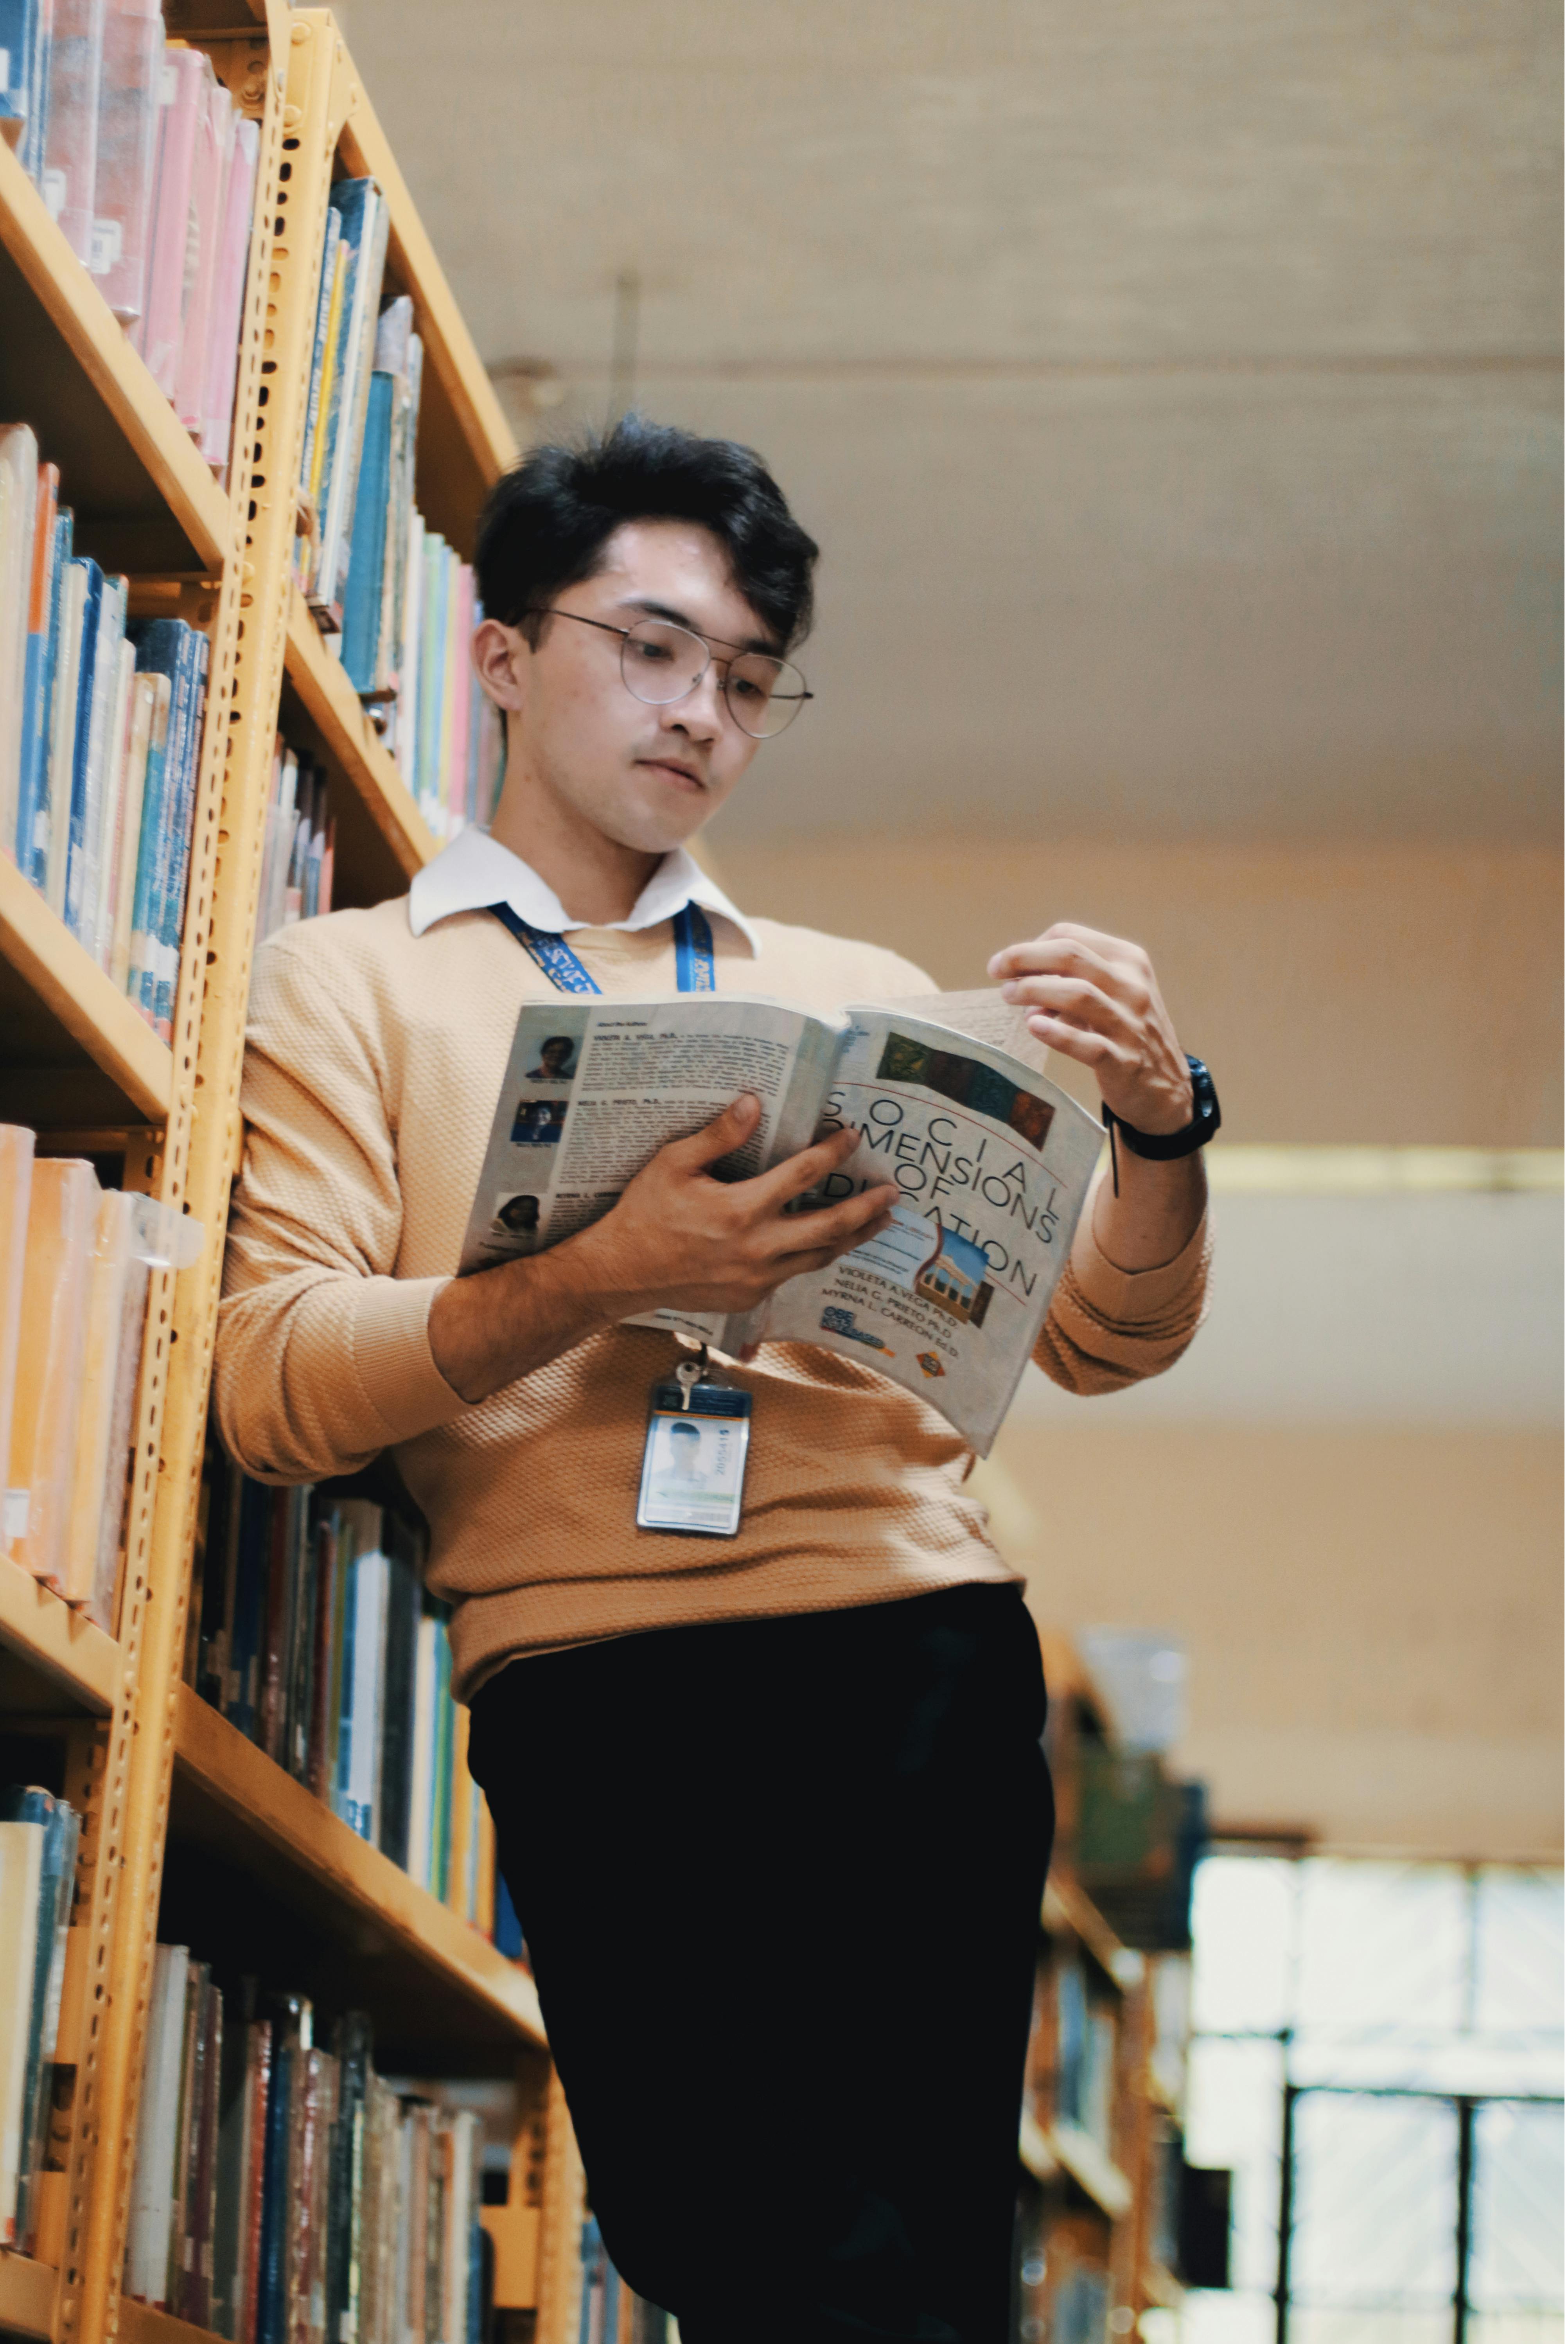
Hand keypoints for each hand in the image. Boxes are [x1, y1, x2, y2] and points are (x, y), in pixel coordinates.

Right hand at [574, 1093, 898, 1317]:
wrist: (621, 1273)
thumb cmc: (644, 1214)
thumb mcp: (673, 1164)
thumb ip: (718, 1135)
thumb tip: (753, 1103)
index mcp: (739, 1211)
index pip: (801, 1176)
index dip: (832, 1153)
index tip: (852, 1136)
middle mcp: (756, 1249)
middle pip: (829, 1227)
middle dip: (866, 1209)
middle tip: (892, 1193)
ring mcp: (757, 1278)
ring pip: (819, 1257)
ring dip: (852, 1237)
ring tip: (878, 1221)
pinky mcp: (751, 1296)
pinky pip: (794, 1274)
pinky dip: (815, 1256)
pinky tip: (827, 1243)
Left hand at [988, 923, 1192, 1135]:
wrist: (1165, 1088)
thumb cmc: (1126, 1033)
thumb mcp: (1112, 995)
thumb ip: (1072, 980)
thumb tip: (1021, 978)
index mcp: (1129, 961)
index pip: (1071, 936)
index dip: (1032, 945)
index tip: (1008, 963)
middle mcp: (1132, 987)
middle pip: (1071, 956)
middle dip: (1025, 958)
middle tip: (996, 971)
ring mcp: (1130, 1024)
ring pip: (1078, 994)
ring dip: (1035, 990)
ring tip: (1008, 997)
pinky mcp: (1125, 1061)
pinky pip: (1089, 1044)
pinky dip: (1057, 1033)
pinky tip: (1033, 1026)